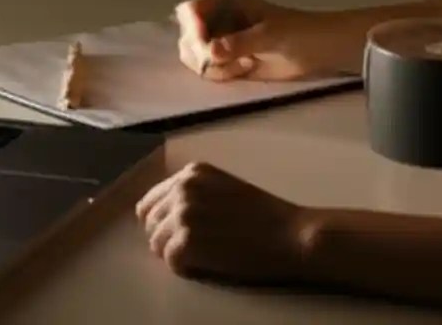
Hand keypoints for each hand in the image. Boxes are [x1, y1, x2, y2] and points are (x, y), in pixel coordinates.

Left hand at [134, 161, 315, 283]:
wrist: (291, 235)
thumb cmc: (265, 216)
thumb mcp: (224, 189)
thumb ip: (195, 194)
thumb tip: (165, 215)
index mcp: (192, 172)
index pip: (152, 200)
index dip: (162, 221)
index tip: (179, 233)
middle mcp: (182, 188)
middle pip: (149, 222)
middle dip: (166, 237)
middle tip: (195, 248)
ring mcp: (182, 214)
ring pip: (155, 243)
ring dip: (175, 253)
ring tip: (204, 256)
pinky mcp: (186, 242)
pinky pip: (170, 262)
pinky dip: (185, 268)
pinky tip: (208, 264)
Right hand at [175, 0, 343, 80]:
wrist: (321, 50)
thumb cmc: (300, 32)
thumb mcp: (271, 34)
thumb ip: (241, 42)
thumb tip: (212, 51)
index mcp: (225, 2)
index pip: (190, 11)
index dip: (191, 28)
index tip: (205, 46)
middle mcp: (217, 20)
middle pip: (186, 36)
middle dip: (199, 53)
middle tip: (224, 62)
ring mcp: (221, 42)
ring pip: (194, 57)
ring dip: (213, 66)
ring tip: (243, 64)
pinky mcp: (228, 63)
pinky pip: (209, 71)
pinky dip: (221, 75)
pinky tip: (246, 68)